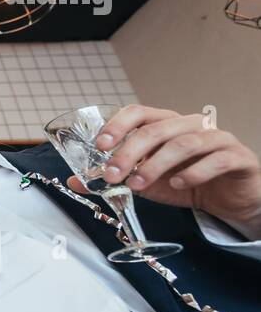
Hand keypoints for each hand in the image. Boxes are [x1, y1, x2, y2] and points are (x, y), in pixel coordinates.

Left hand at [66, 104, 260, 237]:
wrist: (228, 198)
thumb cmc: (184, 182)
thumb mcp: (144, 182)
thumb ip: (114, 178)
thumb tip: (75, 180)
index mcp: (165, 124)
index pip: (139, 113)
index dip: (118, 125)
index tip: (100, 145)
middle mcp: (190, 125)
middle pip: (157, 129)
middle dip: (130, 152)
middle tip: (113, 175)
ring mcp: (217, 139)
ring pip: (184, 143)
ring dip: (156, 165)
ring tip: (138, 184)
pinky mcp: (237, 157)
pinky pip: (216, 159)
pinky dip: (194, 172)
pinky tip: (178, 184)